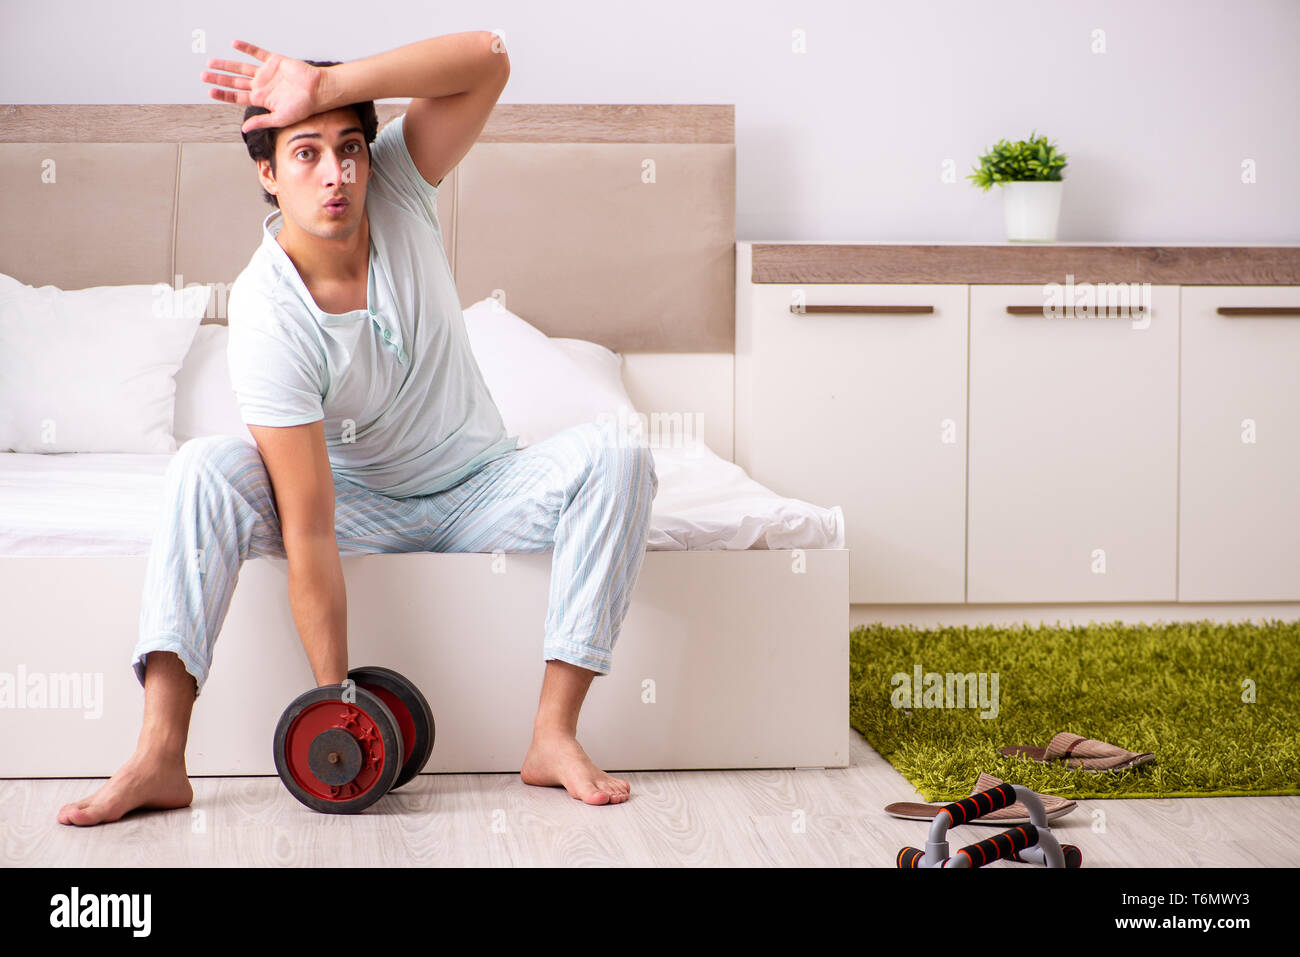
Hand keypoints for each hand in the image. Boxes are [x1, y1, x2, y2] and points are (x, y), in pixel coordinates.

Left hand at [202, 40, 330, 134]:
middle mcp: (262, 86)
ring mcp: (267, 73)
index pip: (237, 96)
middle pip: (235, 81)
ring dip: (226, 65)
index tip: (210, 91)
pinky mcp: (275, 61)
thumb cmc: (304, 107)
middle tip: (203, 75)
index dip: (223, 94)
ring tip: (211, 62)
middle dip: (219, 78)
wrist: (318, 90)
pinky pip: (258, 53)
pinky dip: (246, 48)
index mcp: (262, 99)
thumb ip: (262, 122)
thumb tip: (244, 129)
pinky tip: (234, 44)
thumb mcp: (281, 118)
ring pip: (241, 67)